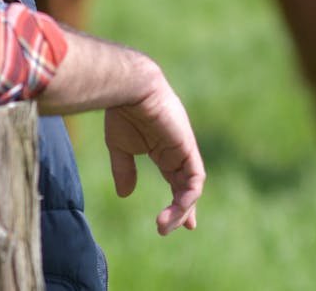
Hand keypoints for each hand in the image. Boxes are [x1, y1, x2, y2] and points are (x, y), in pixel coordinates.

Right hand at [104, 77, 204, 235]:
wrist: (130, 89)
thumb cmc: (123, 112)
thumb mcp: (120, 147)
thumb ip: (125, 170)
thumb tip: (125, 195)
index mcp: (164, 149)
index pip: (175, 179)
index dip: (176, 200)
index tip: (170, 220)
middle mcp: (177, 151)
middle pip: (186, 186)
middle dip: (185, 208)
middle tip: (185, 226)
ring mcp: (185, 150)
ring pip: (191, 187)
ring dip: (181, 209)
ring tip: (164, 226)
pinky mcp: (188, 149)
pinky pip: (195, 179)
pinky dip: (187, 197)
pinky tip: (176, 210)